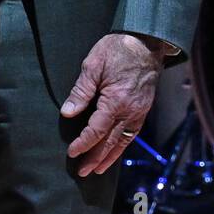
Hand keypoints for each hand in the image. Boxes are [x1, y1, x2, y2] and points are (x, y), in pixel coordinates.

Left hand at [61, 33, 166, 175]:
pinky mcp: (144, 109)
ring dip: (109, 157)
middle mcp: (130, 111)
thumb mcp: (93, 65)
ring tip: (97, 169)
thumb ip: (81, 90)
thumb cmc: (117, 49)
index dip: (83, 143)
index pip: (96, 130)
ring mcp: (139, 111)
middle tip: (82, 171)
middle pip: (110, 141)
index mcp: (116, 101)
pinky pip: (132, 133)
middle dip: (95, 158)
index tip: (72, 152)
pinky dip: (122, 146)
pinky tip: (115, 151)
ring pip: (123, 141)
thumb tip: (68, 112)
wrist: (146, 41)